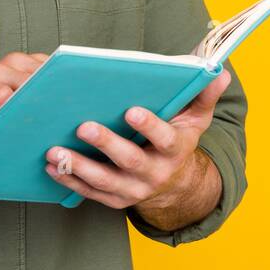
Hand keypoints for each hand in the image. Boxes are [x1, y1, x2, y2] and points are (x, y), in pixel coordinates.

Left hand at [43, 70, 231, 208]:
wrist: (174, 183)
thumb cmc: (179, 140)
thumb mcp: (196, 118)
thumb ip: (204, 94)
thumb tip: (219, 70)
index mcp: (175, 150)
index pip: (165, 139)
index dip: (150, 126)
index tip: (132, 110)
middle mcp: (155, 173)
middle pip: (130, 160)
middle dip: (106, 144)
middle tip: (83, 126)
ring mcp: (133, 190)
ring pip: (105, 181)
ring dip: (79, 166)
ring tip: (54, 150)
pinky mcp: (114, 199)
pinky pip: (89, 193)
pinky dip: (68, 180)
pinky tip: (50, 166)